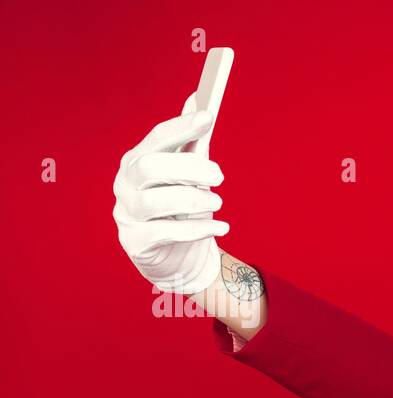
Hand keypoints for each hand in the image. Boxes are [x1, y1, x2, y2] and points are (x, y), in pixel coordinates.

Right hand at [113, 92, 228, 293]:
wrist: (177, 258)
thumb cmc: (182, 210)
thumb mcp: (188, 175)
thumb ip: (191, 142)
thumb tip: (197, 99)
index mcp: (138, 160)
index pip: (157, 138)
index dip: (181, 127)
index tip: (208, 117)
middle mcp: (126, 183)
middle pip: (151, 166)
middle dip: (189, 168)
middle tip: (219, 175)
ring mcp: (127, 212)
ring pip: (157, 200)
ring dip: (195, 199)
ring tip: (217, 202)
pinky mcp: (136, 241)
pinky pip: (167, 232)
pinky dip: (199, 228)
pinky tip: (220, 227)